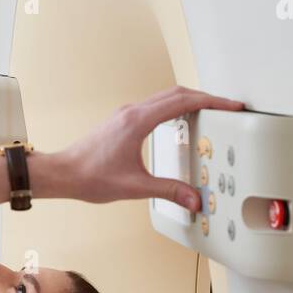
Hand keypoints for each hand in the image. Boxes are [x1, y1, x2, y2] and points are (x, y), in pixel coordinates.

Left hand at [57, 86, 245, 210]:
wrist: (63, 173)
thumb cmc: (90, 176)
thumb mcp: (135, 186)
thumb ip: (168, 190)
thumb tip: (193, 198)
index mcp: (137, 121)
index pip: (183, 102)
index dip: (211, 102)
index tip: (230, 105)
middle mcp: (132, 112)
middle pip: (177, 93)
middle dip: (206, 97)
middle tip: (227, 107)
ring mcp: (126, 114)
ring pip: (165, 97)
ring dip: (190, 100)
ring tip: (210, 111)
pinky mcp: (122, 120)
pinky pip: (155, 105)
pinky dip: (174, 107)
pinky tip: (181, 120)